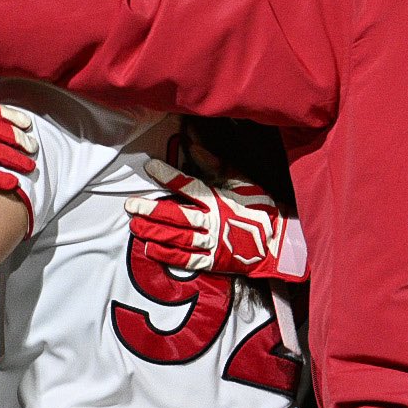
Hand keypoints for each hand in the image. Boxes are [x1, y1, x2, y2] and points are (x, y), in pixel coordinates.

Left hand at [124, 159, 303, 281]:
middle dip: (152, 210)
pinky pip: (186, 260)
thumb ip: (216, 164)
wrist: (277, 241)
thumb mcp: (242, 179)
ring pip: (178, 238)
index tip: (150, 167)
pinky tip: (150, 250)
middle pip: (177, 215)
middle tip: (130, 206)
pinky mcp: (212, 261)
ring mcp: (212, 243)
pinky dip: (167, 256)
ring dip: (155, 232)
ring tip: (135, 225)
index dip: (169, 176)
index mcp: (218, 199)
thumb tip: (192, 146)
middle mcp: (212, 221)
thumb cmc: (258, 205)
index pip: (189, 185)